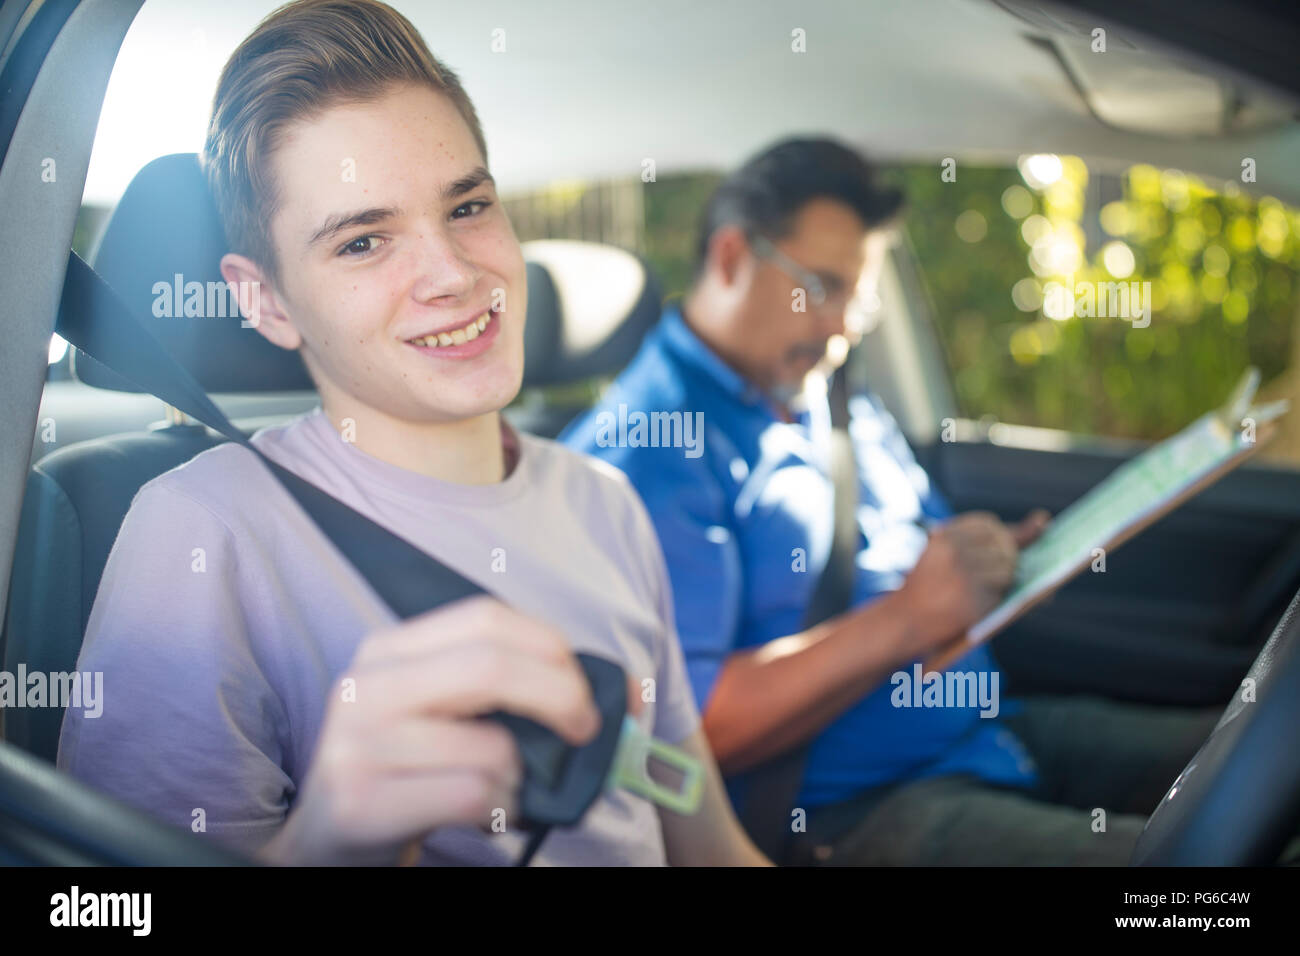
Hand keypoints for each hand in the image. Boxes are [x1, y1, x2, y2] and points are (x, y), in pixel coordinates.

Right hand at [259, 596, 604, 865]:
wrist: (327, 843)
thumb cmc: (410, 773)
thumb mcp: (451, 718)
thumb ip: (523, 691)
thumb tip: (629, 692)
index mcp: (390, 650)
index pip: (486, 619)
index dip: (553, 649)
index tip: (588, 692)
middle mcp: (366, 686)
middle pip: (490, 665)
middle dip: (561, 697)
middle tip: (585, 733)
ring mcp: (356, 744)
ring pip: (492, 746)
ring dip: (526, 776)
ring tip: (511, 789)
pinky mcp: (359, 802)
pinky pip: (472, 795)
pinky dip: (502, 810)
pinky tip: (486, 815)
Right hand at [896, 509, 1048, 654]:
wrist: (902, 622)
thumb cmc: (931, 584)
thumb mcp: (950, 553)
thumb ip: (995, 537)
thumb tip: (1044, 519)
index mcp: (944, 537)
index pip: (989, 525)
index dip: (995, 538)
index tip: (988, 549)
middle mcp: (954, 553)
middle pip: (1004, 547)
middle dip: (1004, 560)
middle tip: (986, 574)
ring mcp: (966, 578)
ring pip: (1008, 569)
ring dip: (1002, 580)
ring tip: (977, 588)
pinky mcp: (975, 602)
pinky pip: (1002, 592)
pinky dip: (995, 598)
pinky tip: (975, 602)